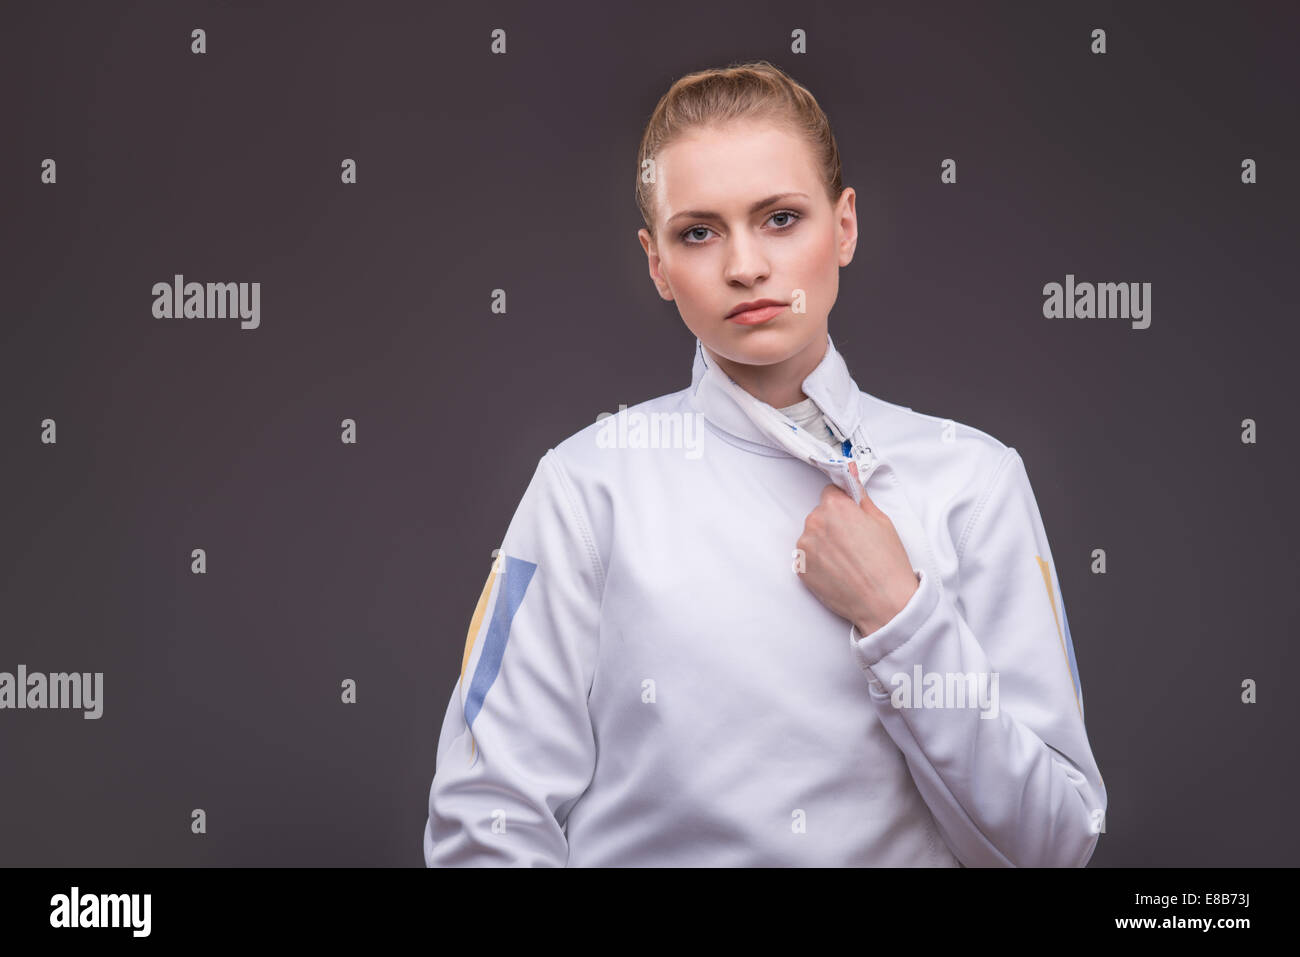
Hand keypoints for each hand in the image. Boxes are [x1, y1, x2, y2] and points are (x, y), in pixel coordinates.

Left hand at [795, 461, 919, 636]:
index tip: (852, 517)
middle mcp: (814, 523)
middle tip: (856, 543)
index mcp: (834, 507)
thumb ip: (860, 496)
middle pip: (820, 515)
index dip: (844, 505)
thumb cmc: (887, 563)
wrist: (883, 603)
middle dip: (834, 524)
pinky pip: (807, 557)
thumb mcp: (881, 521)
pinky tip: (838, 571)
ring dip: (825, 543)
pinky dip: (819, 562)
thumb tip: (849, 473)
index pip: (831, 493)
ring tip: (848, 561)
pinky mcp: (800, 568)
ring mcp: (804, 547)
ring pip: (813, 536)